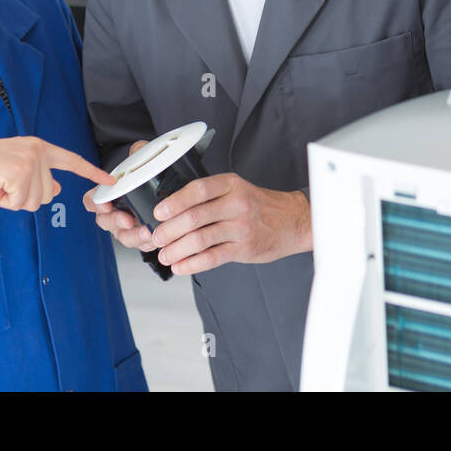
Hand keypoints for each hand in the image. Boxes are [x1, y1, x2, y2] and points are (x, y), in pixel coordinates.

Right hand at [0, 136, 115, 211]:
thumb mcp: (15, 167)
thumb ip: (37, 175)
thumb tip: (57, 188)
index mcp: (39, 147)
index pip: (72, 160)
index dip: (91, 172)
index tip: (110, 180)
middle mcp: (38, 150)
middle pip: (47, 195)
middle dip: (23, 197)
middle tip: (4, 183)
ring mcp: (30, 160)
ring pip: (34, 202)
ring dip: (12, 200)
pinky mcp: (18, 173)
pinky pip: (19, 204)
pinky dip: (4, 202)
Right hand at [82, 140, 156, 250]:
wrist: (169, 186)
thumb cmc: (150, 174)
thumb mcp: (145, 158)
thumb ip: (139, 152)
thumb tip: (137, 150)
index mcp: (108, 194)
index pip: (91, 200)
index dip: (95, 203)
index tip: (106, 204)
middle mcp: (114, 212)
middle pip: (105, 221)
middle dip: (115, 222)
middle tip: (127, 219)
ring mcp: (127, 227)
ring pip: (123, 236)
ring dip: (133, 236)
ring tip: (146, 232)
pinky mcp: (142, 237)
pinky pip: (141, 244)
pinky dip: (148, 242)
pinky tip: (157, 237)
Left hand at [147, 173, 311, 274]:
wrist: (294, 220)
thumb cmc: (260, 205)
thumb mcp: (237, 189)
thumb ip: (210, 196)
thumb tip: (172, 209)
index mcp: (231, 184)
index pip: (198, 190)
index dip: (174, 202)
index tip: (158, 212)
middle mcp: (237, 204)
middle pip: (195, 217)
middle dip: (169, 230)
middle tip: (156, 238)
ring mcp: (242, 227)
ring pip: (200, 240)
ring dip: (176, 250)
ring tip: (164, 255)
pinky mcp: (245, 249)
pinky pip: (212, 258)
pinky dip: (192, 264)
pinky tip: (181, 266)